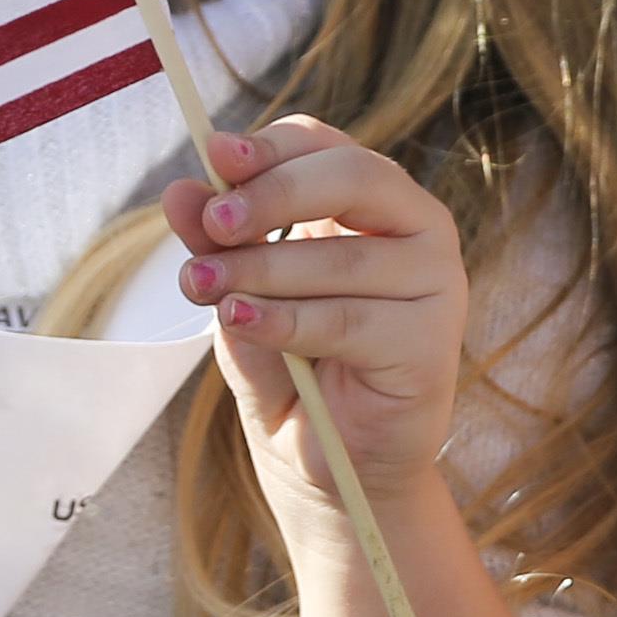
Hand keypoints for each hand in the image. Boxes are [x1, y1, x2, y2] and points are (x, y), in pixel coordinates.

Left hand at [166, 113, 469, 504]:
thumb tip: (180, 191)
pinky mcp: (432, 346)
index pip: (326, 145)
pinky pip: (348, 320)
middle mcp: (418, 229)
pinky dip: (285, 321)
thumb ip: (218, 249)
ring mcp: (437, 285)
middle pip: (352, 178)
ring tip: (203, 287)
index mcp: (373, 202)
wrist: (331, 470)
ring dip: (262, 270)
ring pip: (342, 257)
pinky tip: (241, 321)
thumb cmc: (292, 372)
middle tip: (213, 224)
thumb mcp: (240, 298)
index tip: (215, 159)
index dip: (271, 148)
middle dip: (272, 195)